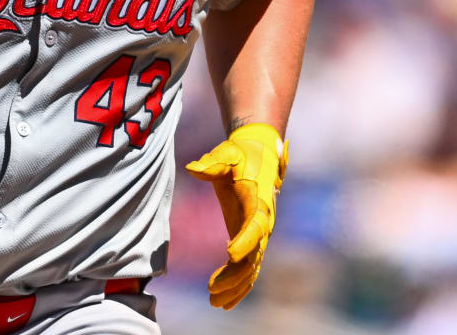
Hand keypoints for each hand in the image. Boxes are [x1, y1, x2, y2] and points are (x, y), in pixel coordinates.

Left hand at [184, 122, 287, 308]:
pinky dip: (239, 287)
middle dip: (235, 276)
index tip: (230, 254)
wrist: (259, 156)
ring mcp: (259, 234)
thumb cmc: (241, 155)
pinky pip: (249, 268)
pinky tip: (224, 302)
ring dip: (235, 287)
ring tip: (215, 302)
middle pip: (254, 255)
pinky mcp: (251, 240)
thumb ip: (212, 162)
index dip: (245, 240)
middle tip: (213, 290)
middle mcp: (263, 222)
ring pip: (251, 268)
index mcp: (259, 201)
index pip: (256, 225)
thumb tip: (193, 167)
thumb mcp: (227, 154)